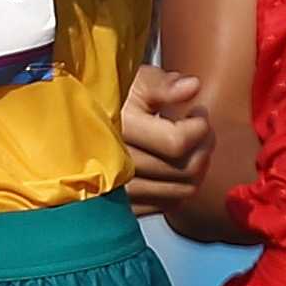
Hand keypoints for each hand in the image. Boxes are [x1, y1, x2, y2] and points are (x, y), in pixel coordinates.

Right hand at [119, 65, 212, 215]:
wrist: (81, 120)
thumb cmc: (112, 96)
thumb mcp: (135, 80)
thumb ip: (164, 84)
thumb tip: (192, 86)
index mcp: (121, 127)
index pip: (177, 142)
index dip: (199, 127)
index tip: (198, 113)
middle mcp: (118, 162)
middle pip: (184, 169)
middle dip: (203, 146)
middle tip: (202, 130)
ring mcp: (119, 188)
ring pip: (180, 192)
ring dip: (195, 169)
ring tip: (190, 147)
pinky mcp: (122, 204)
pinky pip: (166, 205)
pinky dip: (178, 187)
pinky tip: (175, 166)